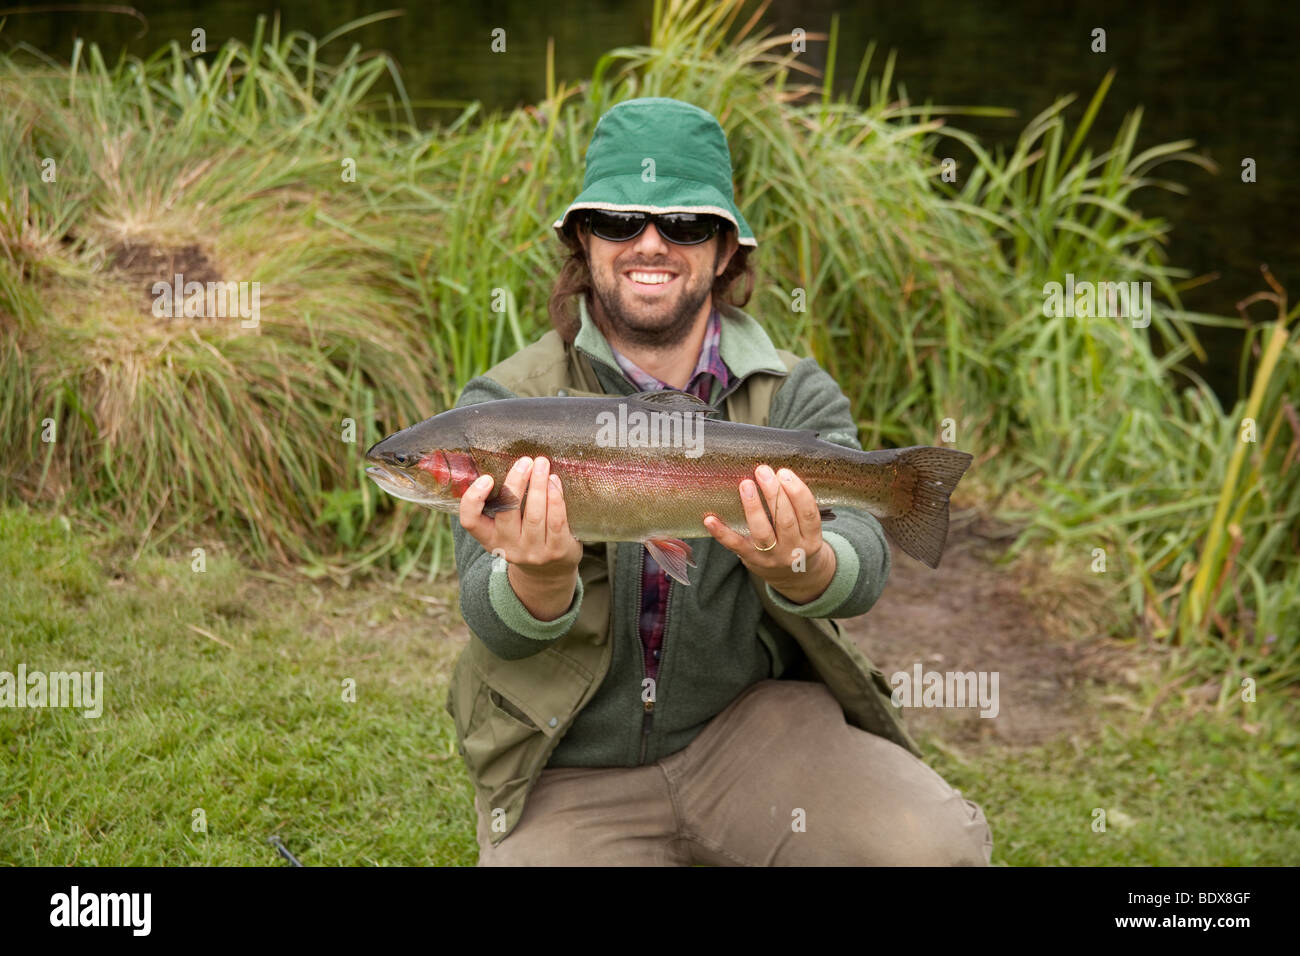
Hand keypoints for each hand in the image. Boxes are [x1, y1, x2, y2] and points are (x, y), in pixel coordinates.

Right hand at [459, 456, 582, 620]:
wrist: (549, 572)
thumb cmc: (525, 538)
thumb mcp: (505, 528)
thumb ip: (501, 504)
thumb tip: (506, 461)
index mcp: (489, 538)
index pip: (470, 522)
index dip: (474, 499)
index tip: (487, 478)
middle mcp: (508, 546)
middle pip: (508, 511)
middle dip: (517, 482)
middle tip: (525, 461)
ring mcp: (533, 551)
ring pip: (534, 514)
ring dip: (539, 485)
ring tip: (542, 464)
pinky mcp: (556, 551)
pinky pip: (556, 520)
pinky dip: (555, 498)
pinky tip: (555, 482)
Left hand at [703, 464, 835, 604]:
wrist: (795, 577)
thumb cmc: (798, 541)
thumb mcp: (808, 529)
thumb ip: (798, 508)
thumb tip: (776, 473)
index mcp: (812, 539)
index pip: (808, 514)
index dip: (797, 492)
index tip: (784, 472)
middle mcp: (794, 550)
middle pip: (784, 520)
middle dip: (773, 493)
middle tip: (763, 471)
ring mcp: (772, 557)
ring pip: (762, 532)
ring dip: (753, 507)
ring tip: (746, 484)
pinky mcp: (752, 560)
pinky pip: (736, 546)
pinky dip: (722, 532)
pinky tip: (710, 519)